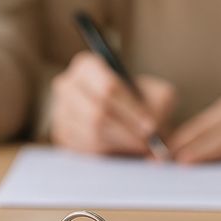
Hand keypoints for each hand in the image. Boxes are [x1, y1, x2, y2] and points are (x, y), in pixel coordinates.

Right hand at [49, 51, 175, 155]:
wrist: (127, 119)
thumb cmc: (141, 103)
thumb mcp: (158, 94)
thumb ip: (160, 104)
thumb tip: (152, 125)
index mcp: (87, 66)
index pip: (107, 87)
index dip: (131, 109)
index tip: (150, 126)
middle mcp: (67, 85)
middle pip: (96, 113)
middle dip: (126, 131)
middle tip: (147, 142)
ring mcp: (60, 112)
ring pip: (91, 134)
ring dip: (120, 144)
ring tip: (139, 147)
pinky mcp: (61, 136)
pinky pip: (84, 150)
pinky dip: (108, 154)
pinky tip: (123, 151)